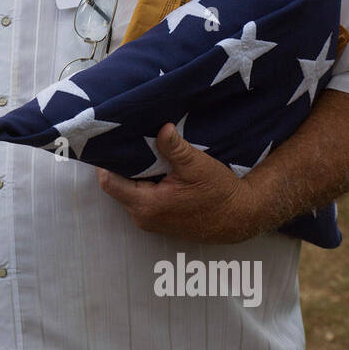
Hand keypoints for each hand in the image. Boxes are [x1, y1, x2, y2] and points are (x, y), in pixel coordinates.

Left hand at [96, 123, 263, 243]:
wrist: (240, 218)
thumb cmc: (220, 194)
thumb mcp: (197, 166)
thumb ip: (175, 148)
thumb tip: (162, 128)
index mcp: (147, 205)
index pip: (110, 182)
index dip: (108, 162)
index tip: (114, 143)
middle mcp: (142, 217)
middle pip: (118, 186)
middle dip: (122, 165)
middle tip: (131, 142)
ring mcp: (150, 221)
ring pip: (129, 192)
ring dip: (135, 174)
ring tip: (145, 152)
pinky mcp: (158, 220)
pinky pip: (141, 198)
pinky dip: (145, 183)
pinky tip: (157, 168)